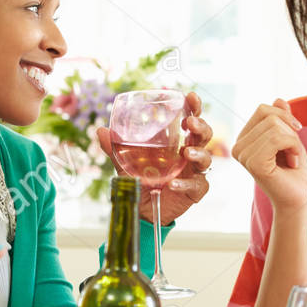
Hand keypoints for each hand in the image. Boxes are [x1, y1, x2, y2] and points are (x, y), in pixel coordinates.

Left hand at [97, 91, 212, 224]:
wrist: (142, 209)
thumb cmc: (140, 181)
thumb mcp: (125, 163)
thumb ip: (115, 148)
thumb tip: (100, 130)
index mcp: (177, 142)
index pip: (190, 120)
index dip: (194, 108)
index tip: (191, 97)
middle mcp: (188, 154)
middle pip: (204, 136)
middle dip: (200, 127)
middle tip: (190, 124)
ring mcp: (194, 172)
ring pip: (206, 159)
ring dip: (198, 153)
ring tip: (186, 153)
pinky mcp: (195, 191)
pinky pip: (196, 185)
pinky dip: (185, 184)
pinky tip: (173, 184)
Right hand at [232, 99, 306, 213]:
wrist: (298, 198)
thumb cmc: (294, 172)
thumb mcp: (290, 138)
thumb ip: (283, 120)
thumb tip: (278, 99)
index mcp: (244, 139)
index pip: (263, 110)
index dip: (285, 119)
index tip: (292, 140)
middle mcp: (238, 146)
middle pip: (269, 116)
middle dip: (290, 132)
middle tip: (292, 153)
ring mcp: (243, 155)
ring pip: (274, 126)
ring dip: (292, 142)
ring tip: (291, 159)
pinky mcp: (254, 163)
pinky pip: (277, 138)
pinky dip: (293, 147)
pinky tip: (292, 162)